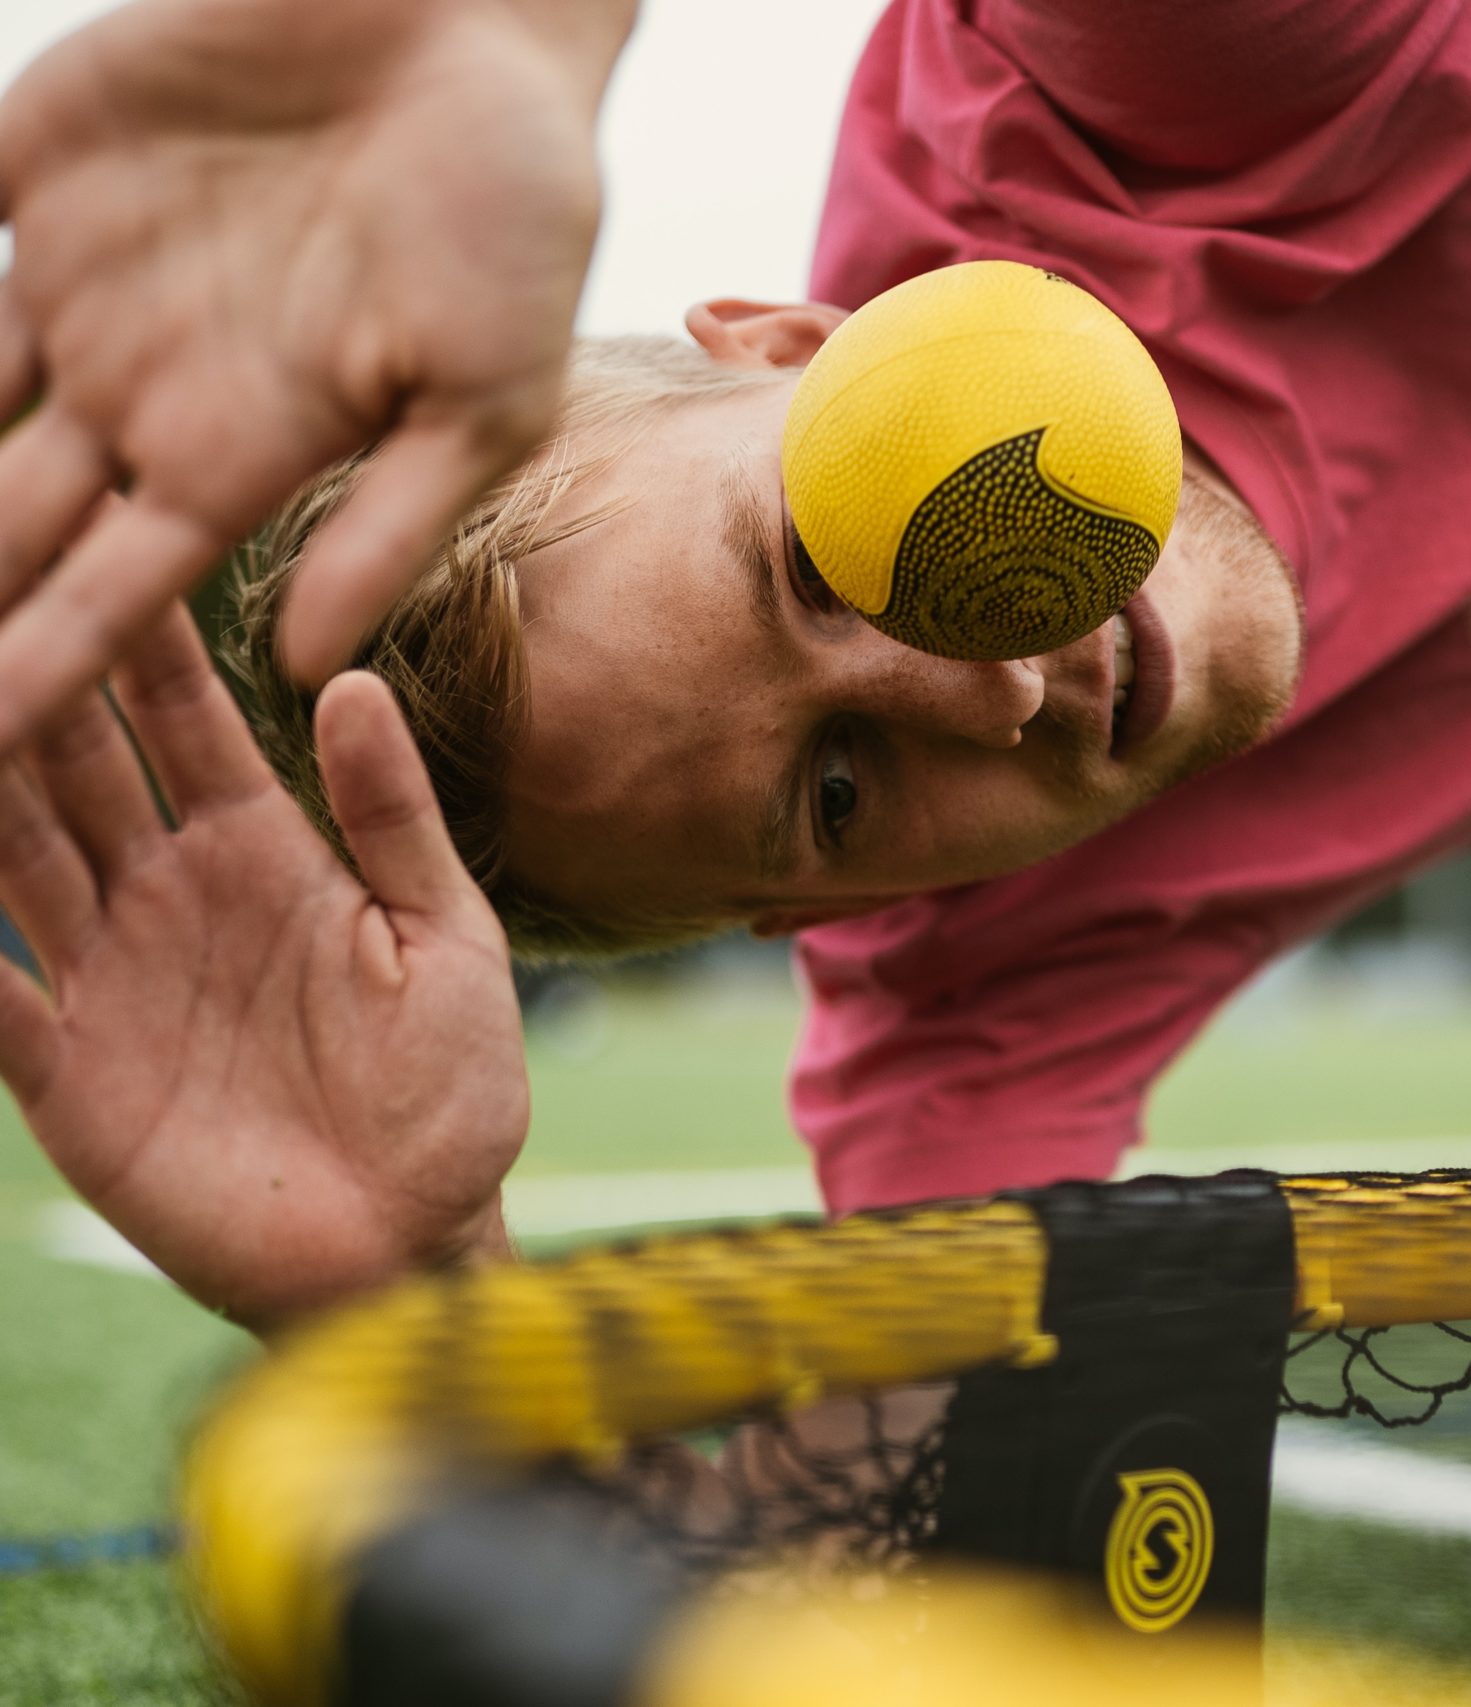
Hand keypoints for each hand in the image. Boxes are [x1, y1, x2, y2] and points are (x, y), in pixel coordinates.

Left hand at [0, 0, 633, 747]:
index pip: (109, 592)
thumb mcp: (489, 399)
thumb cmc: (518, 212)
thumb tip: (299, 669)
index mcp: (245, 449)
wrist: (474, 12)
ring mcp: (80, 271)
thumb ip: (390, 528)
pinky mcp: (34, 156)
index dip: (31, 675)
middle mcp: (147, 379)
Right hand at [0, 603, 527, 1330]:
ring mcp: (107, 974)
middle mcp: (166, 893)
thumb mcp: (446, 937)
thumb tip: (353, 678)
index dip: (135, 632)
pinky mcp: (67, 1070)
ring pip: (8, 847)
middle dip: (24, 673)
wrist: (420, 1238)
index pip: (177, 717)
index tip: (100, 532)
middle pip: (70, 760)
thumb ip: (392, 816)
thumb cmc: (453, 1089)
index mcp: (259, 849)